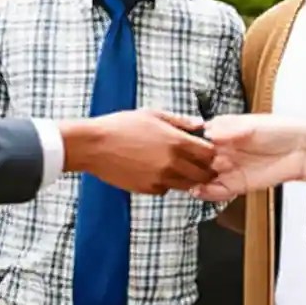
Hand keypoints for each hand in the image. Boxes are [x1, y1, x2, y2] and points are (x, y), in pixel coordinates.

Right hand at [58, 109, 214, 194]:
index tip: (204, 149)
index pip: (209, 154)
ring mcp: (161, 179)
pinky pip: (167, 189)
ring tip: (176, 167)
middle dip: (204, 169)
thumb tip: (200, 124)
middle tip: (196, 163)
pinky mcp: (149, 189)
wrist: (95, 146)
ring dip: (187, 179)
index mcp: (176, 141)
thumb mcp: (153, 115)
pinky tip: (157, 171)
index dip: (210, 152)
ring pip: (187, 186)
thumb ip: (180, 121)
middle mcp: (173, 163)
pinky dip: (167, 183)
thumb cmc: (121, 125)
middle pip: (203, 174)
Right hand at [188, 114, 305, 201]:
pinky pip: (217, 191)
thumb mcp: (252, 124)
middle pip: (198, 160)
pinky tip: (199, 190)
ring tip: (187, 180)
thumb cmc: (280, 130)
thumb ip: (230, 128)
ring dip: (194, 180)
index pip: (198, 139)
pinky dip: (206, 193)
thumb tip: (208, 130)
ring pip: (203, 177)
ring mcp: (229, 169)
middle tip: (183, 167)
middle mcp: (223, 151)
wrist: (302, 150)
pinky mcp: (237, 184)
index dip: (188, 144)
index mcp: (223, 133)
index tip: (180, 147)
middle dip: (189, 164)